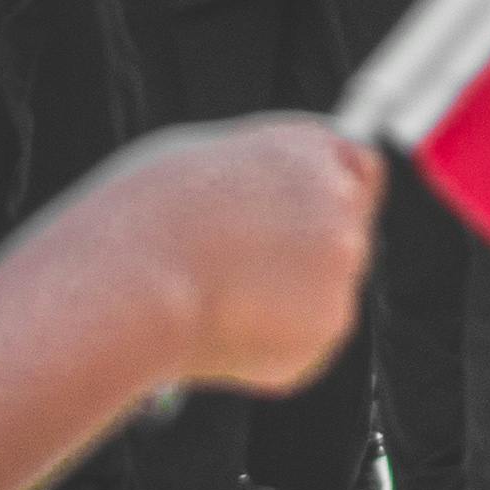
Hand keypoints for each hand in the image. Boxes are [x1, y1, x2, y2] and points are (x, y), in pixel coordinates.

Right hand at [127, 116, 383, 392]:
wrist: (129, 285)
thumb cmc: (144, 218)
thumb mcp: (197, 159)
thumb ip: (255, 175)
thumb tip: (265, 202)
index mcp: (308, 147)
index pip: (360, 165)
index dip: (333, 193)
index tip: (308, 217)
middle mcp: (339, 200)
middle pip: (347, 230)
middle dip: (308, 253)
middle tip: (246, 270)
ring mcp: (342, 266)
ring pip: (326, 290)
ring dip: (288, 299)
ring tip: (218, 298)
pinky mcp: (329, 327)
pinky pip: (306, 339)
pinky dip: (273, 342)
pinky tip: (224, 328)